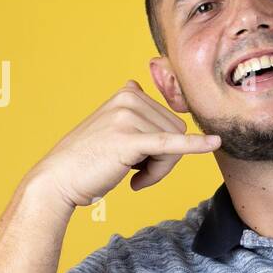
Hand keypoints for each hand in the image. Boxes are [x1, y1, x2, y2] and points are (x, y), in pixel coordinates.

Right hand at [28, 80, 219, 208]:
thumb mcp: (112, 128)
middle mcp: (128, 97)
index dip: (161, 147)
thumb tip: (143, 93)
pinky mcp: (130, 139)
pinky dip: (196, 146)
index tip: (137, 159)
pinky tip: (215, 143)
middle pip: (176, 131)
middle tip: (134, 172)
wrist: (57, 180)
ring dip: (156, 169)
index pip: (170, 120)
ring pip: (173, 147)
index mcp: (128, 92)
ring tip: (129, 174)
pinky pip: (171, 144)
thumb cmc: (87, 160)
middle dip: (162, 159)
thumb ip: (132, 113)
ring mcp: (128, 116)